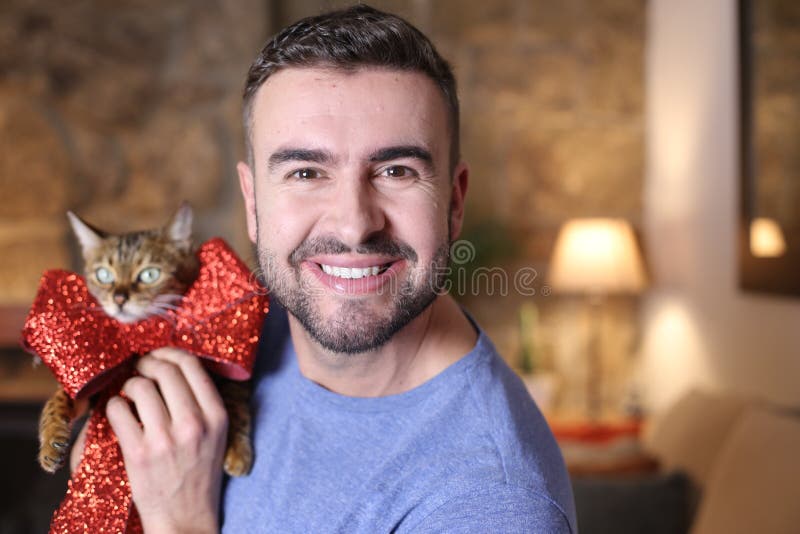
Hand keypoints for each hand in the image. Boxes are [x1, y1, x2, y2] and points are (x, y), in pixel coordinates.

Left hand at [106, 348, 227, 533]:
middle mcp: (194, 423)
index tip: (158, 356)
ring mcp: (166, 438)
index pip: (192, 365)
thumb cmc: (199, 474)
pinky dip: (114, 406)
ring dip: (129, 385)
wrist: (185, 518)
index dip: (169, 352)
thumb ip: (203, 402)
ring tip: (129, 395)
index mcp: (217, 415)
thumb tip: (174, 366)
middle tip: (139, 370)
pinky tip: (120, 414)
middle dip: (146, 364)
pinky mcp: (139, 453)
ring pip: (139, 386)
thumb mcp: (217, 434)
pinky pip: (118, 410)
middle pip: (165, 370)